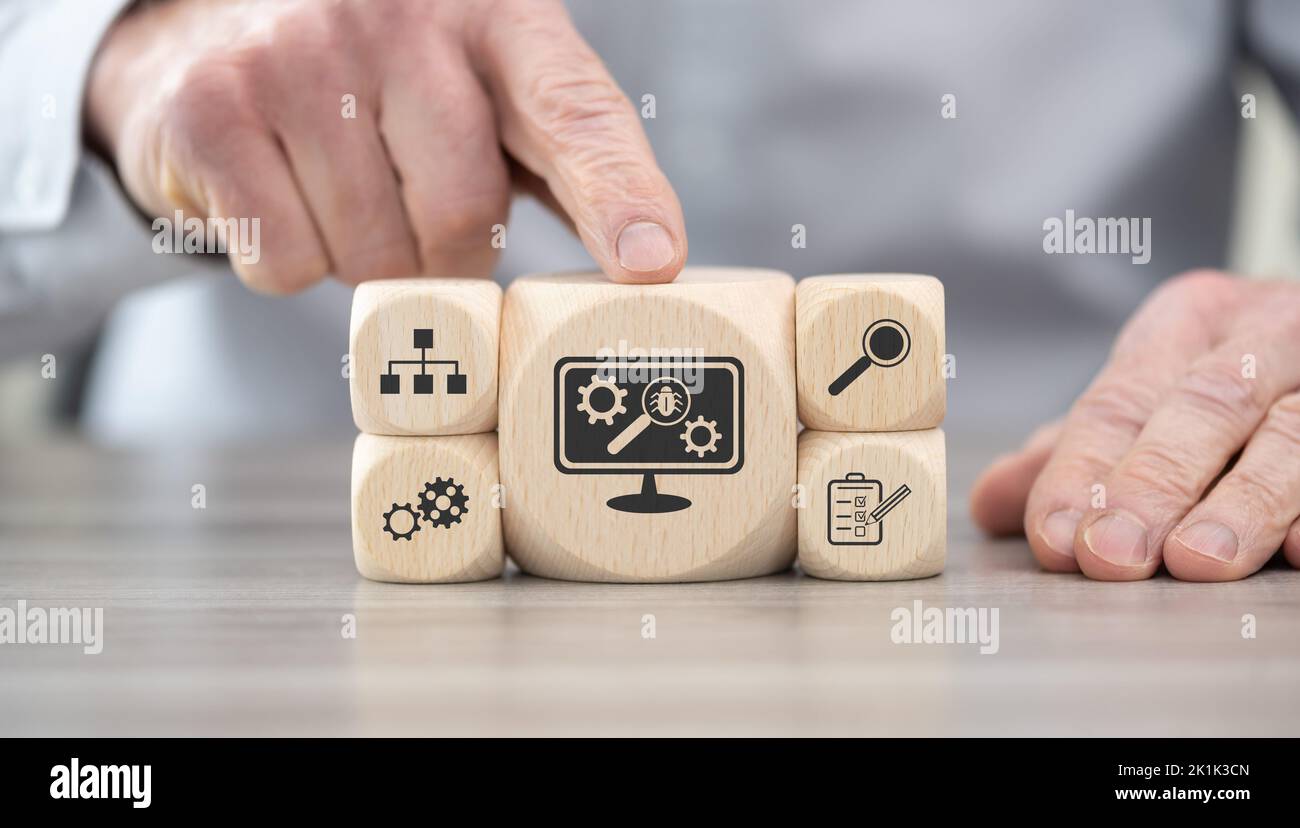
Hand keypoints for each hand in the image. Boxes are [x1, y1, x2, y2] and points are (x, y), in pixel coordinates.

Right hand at [85, 0, 685, 291]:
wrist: (215, 34)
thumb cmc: (387, 87)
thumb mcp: (486, 91)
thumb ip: (561, 160)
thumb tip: (647, 266)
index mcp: (496, 17)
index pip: (573, 113)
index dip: (618, 194)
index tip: (652, 265)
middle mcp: (398, 17)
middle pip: (464, 213)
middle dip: (449, 254)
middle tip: (421, 222)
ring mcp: (297, 56)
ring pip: (373, 254)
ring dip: (368, 261)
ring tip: (342, 190)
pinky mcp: (213, 111)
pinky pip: (287, 264)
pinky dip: (293, 264)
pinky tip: (281, 198)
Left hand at [971, 271, 1299, 580]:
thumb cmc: (1231, 377)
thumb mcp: (1149, 394)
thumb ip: (1073, 451)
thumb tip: (990, 502)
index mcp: (1188, 320)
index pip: (1121, 398)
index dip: (1083, 471)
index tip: (1054, 538)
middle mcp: (1265, 333)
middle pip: (1204, 407)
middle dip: (1151, 485)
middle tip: (1110, 556)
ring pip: (1292, 433)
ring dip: (1243, 503)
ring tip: (1198, 562)